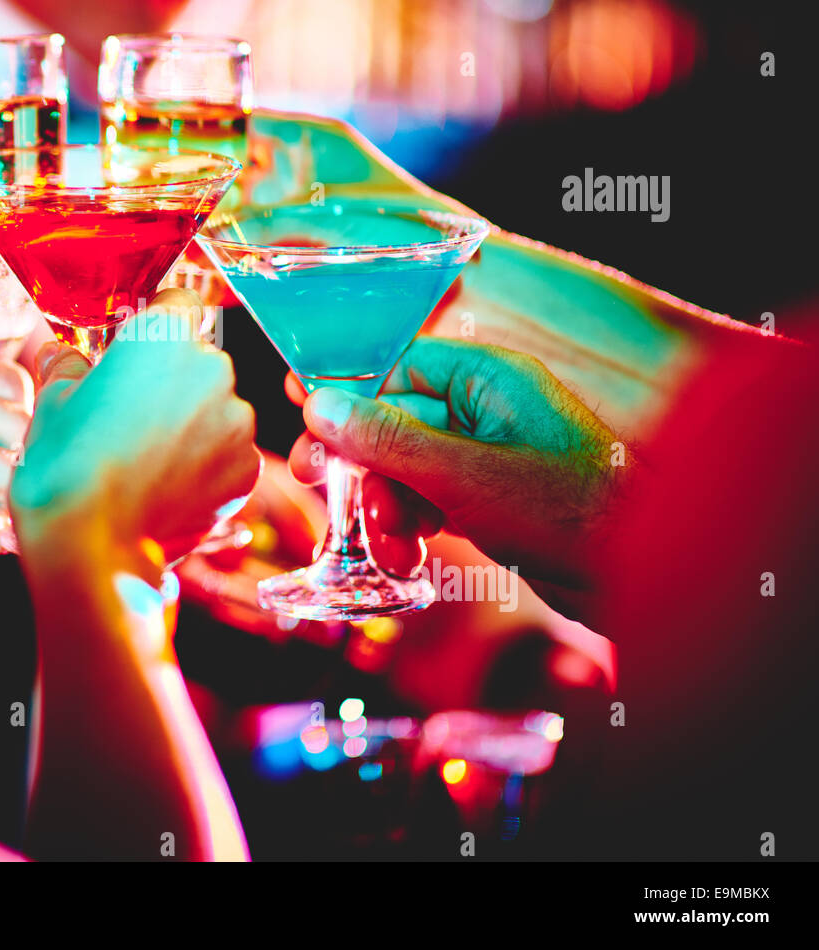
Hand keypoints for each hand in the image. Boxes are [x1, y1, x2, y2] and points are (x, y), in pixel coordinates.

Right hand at [10, 289, 261, 583]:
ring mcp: (236, 421)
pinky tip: (166, 487)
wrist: (90, 544)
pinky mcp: (248, 470)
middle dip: (172, 382)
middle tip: (130, 417)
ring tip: (146, 461)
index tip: (138, 350)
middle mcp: (212, 369)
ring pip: (217, 410)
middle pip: (200, 362)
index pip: (178, 302)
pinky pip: (228, 454)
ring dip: (192, 425)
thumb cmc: (65, 465)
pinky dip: (206, 466)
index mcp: (163, 336)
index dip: (157, 325)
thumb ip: (68, 365)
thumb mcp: (53, 401)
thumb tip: (63, 354)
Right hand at [288, 338, 626, 592]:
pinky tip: (406, 555)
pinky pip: (431, 500)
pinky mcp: (492, 500)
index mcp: (489, 379)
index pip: (400, 369)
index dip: (351, 397)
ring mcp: (489, 458)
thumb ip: (388, 440)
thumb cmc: (570, 514)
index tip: (307, 420)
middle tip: (318, 483)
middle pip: (396, 422)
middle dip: (362, 463)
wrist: (642, 580)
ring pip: (408, 468)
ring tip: (387, 543)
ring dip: (385, 505)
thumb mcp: (463, 475)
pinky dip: (413, 525)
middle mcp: (488, 410)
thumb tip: (321, 406)